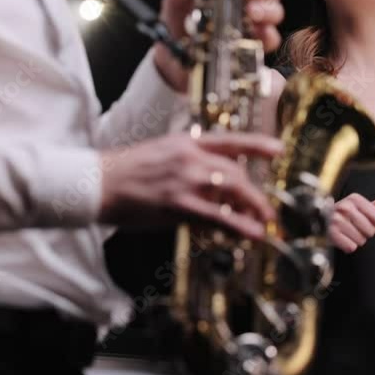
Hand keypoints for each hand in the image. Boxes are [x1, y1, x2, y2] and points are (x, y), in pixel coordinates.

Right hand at [98, 132, 282, 239]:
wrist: (96, 183)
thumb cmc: (123, 172)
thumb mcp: (159, 155)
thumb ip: (186, 164)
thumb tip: (210, 182)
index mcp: (185, 142)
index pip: (229, 140)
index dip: (257, 144)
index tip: (278, 149)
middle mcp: (189, 156)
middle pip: (235, 171)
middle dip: (253, 192)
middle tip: (265, 208)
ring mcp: (185, 179)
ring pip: (232, 190)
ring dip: (253, 207)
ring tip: (264, 222)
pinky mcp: (178, 203)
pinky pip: (218, 216)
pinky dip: (239, 226)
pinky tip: (252, 234)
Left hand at [154, 0, 284, 91]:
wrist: (172, 59)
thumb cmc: (179, 24)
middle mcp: (248, 3)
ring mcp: (253, 25)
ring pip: (275, 11)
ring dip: (266, 9)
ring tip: (251, 11)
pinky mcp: (253, 48)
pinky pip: (271, 40)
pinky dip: (268, 35)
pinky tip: (259, 32)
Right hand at [328, 192, 374, 252]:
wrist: (322, 223)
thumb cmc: (346, 216)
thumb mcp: (362, 208)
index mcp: (355, 198)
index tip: (365, 221)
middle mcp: (345, 207)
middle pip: (371, 231)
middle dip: (365, 233)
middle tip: (354, 228)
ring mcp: (336, 220)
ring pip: (361, 240)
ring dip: (356, 240)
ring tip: (347, 233)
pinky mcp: (331, 233)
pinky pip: (351, 247)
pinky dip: (348, 246)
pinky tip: (342, 239)